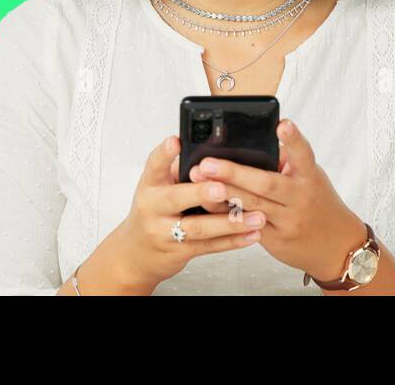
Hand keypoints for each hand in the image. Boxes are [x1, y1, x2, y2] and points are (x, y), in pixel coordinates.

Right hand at [101, 134, 266, 291]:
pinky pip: (210, 247)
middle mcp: (154, 208)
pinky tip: (253, 234)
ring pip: (199, 228)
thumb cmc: (154, 212)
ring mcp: (165, 233)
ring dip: (231, 223)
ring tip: (257, 216)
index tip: (176, 141)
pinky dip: (234, 241)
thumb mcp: (157, 187)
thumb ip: (179, 171)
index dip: (164, 153)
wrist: (137, 253)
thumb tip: (212, 151)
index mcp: (150, 185)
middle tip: (222, 188)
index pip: (154, 165)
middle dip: (201, 193)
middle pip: (176, 199)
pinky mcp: (180, 252)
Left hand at [191, 119, 365, 282]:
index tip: (282, 124)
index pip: (303, 154)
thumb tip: (252, 142)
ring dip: (223, 193)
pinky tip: (205, 203)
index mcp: (310, 177)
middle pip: (266, 183)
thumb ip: (286, 161)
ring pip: (252, 206)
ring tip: (199, 180)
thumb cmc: (318, 203)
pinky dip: (224, 212)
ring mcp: (287, 221)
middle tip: (208, 162)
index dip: (293, 139)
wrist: (336, 245)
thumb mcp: (310, 177)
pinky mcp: (275, 240)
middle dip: (235, 172)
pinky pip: (245, 225)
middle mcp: (300, 198)